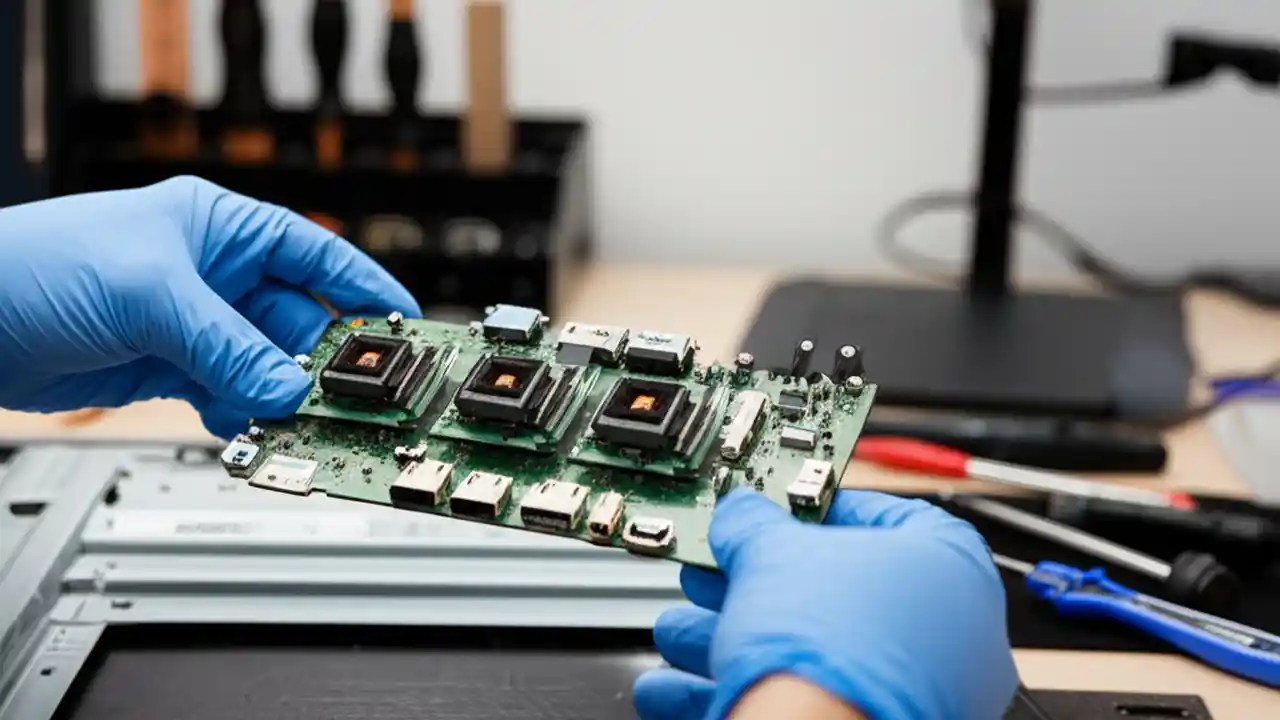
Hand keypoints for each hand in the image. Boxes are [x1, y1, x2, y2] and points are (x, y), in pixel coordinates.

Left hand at [0, 176, 418, 436]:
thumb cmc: (34, 266)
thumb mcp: (150, 294)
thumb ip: (226, 345)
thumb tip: (286, 387)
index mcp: (220, 229)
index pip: (314, 254)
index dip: (363, 287)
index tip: (403, 322)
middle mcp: (214, 276)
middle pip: (298, 321)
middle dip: (322, 360)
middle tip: (351, 397)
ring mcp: (194, 326)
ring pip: (267, 365)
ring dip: (282, 395)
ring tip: (299, 421)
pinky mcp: (170, 370)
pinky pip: (231, 396)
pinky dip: (245, 416)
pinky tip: (249, 430)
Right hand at [634, 488, 1017, 719]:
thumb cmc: (830, 648)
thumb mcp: (772, 552)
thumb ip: (755, 523)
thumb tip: (742, 516)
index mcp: (947, 571)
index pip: (885, 517)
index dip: (816, 510)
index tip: (771, 511)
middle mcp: (939, 638)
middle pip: (828, 594)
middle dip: (751, 584)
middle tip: (712, 570)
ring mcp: (906, 695)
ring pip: (802, 655)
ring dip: (726, 639)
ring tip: (678, 630)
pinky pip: (793, 704)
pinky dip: (731, 690)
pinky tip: (672, 687)